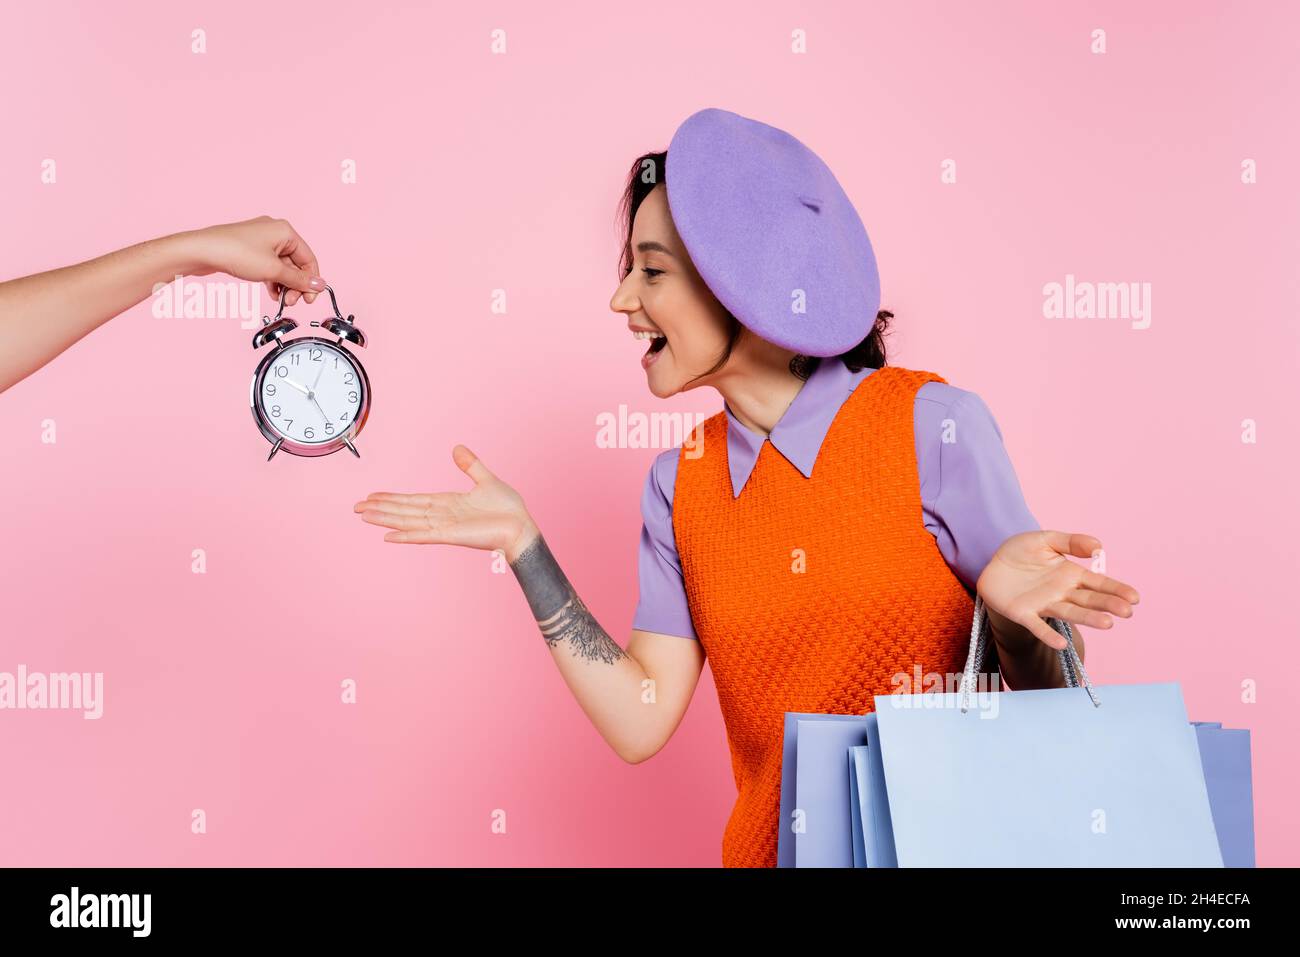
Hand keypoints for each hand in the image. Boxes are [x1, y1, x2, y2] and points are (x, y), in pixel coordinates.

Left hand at [176, 215, 324, 305]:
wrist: (202, 250)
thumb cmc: (236, 253)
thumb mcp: (273, 271)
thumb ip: (299, 280)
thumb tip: (319, 285)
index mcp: (286, 231)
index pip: (309, 259)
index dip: (311, 281)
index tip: (309, 299)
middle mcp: (276, 232)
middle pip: (296, 264)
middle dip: (296, 285)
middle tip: (291, 302)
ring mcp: (262, 240)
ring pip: (283, 267)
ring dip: (285, 285)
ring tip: (280, 300)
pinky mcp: (251, 249)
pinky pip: (270, 266)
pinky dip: (273, 280)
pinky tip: (271, 292)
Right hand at [354, 445, 538, 560]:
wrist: (521, 527)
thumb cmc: (508, 509)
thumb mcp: (486, 479)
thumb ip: (470, 465)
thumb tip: (457, 448)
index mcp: (448, 503)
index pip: (413, 500)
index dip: (392, 498)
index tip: (373, 496)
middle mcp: (441, 515)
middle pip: (404, 510)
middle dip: (381, 507)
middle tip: (356, 507)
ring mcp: (444, 526)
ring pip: (408, 521)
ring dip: (385, 518)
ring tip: (363, 516)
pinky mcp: (451, 536)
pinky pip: (423, 535)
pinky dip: (405, 535)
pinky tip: (387, 535)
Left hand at [975, 531, 1139, 650]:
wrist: (991, 564)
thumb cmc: (1021, 552)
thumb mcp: (1045, 539)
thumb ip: (1071, 542)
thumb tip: (1098, 547)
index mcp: (1071, 574)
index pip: (1098, 583)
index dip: (1116, 589)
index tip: (1135, 597)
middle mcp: (1062, 593)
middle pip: (1089, 600)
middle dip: (1108, 605)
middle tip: (1127, 611)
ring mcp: (1044, 605)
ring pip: (1070, 612)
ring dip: (1087, 618)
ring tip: (1107, 623)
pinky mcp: (1023, 614)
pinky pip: (1037, 626)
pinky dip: (1048, 634)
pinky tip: (1060, 644)